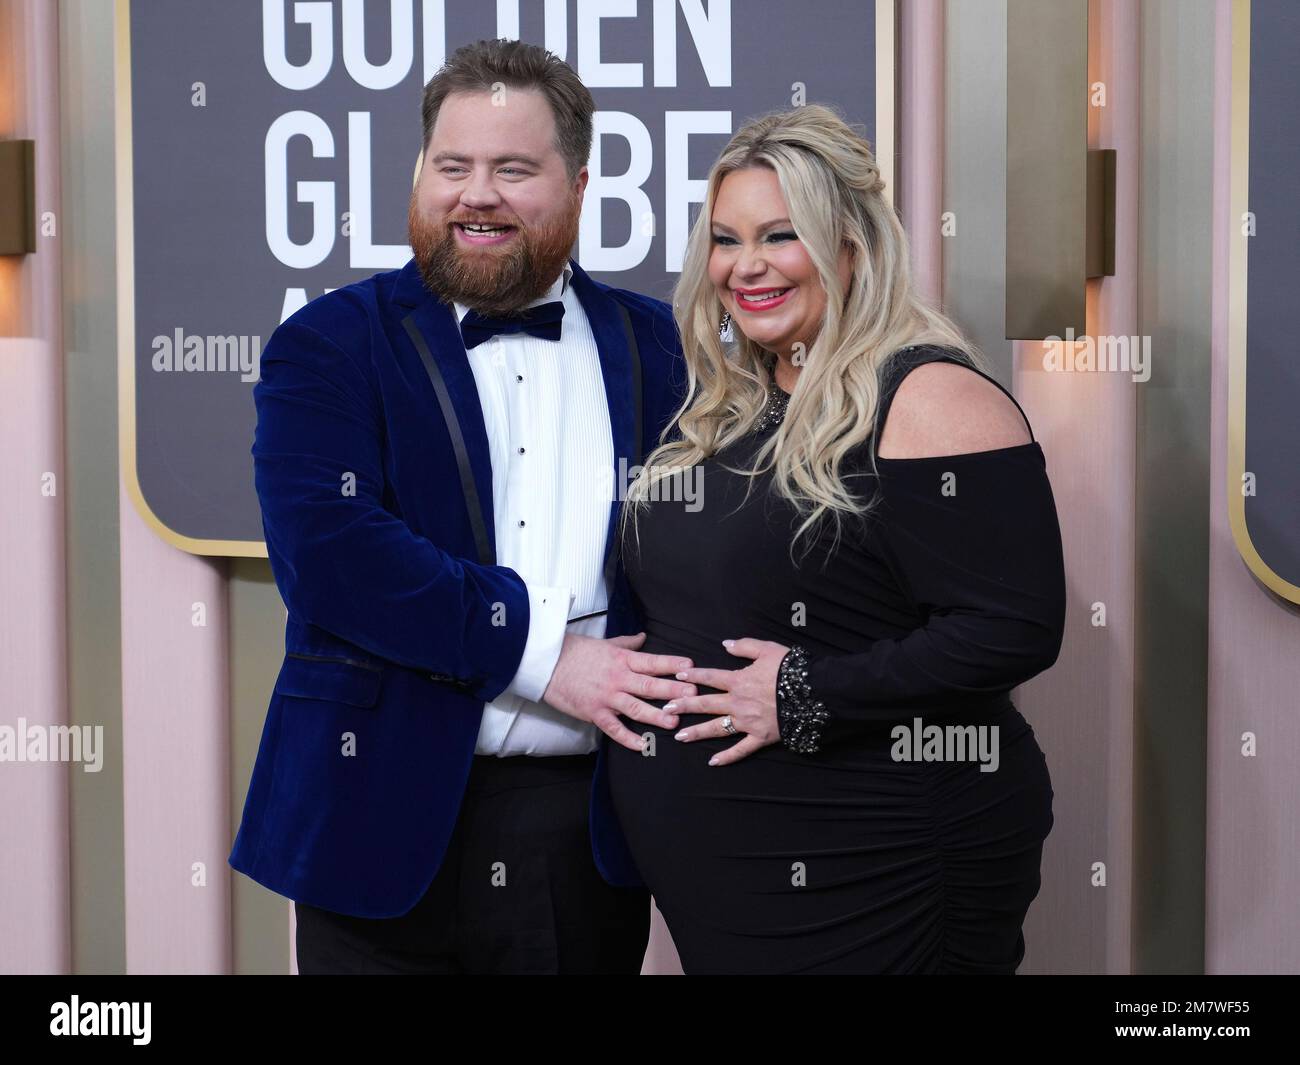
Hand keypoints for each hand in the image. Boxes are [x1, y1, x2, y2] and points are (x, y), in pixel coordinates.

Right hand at [542, 632, 695, 751]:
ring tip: (674, 722)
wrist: (546, 663)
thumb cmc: (575, 651)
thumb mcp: (604, 643)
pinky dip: (628, 738)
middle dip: (673, 690)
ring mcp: (606, 697)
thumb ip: (627, 644)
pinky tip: (643, 745)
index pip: (652, 661)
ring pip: (636, 708)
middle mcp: (617, 678)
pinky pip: (614, 728)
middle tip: (692, 696)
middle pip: (649, 685)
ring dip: (656, 715)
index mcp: (622, 660)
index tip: (690, 667)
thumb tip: (644, 638)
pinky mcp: (594, 713)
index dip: (672, 664)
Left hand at [668, 638, 788, 764]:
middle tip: (666, 709)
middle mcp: (738, 702)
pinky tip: (712, 762)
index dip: (693, 676)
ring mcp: (747, 722)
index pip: (710, 677)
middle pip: (706, 704)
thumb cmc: (791, 669)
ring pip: (716, 728)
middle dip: (684, 706)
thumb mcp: (768, 649)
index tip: (677, 678)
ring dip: (696, 732)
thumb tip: (725, 643)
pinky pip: (740, 749)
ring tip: (678, 736)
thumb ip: (744, 646)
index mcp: (739, 680)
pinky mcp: (760, 737)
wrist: (813, 693)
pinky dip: (727, 757)